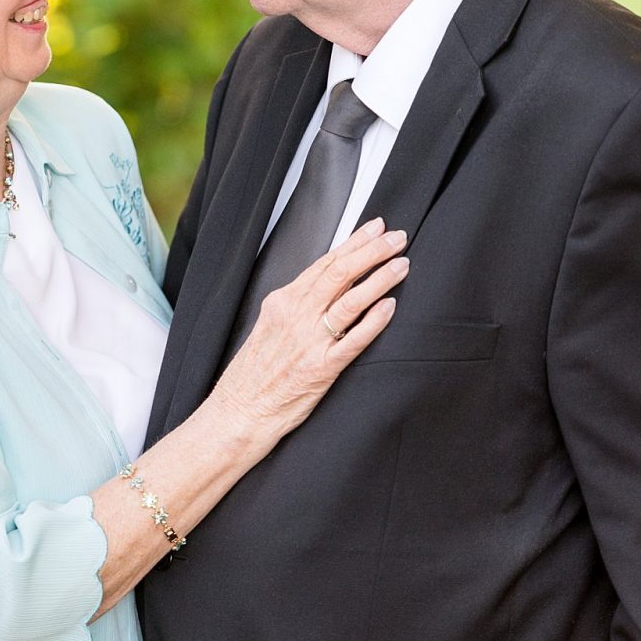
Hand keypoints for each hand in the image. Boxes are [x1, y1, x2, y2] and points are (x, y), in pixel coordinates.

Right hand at [217, 217, 407, 443]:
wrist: (239, 411)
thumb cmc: (255, 373)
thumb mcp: (269, 326)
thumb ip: (296, 305)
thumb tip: (327, 285)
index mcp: (282, 302)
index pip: (324, 264)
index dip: (353, 243)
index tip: (375, 229)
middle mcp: (295, 316)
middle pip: (339, 273)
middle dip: (372, 251)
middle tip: (397, 237)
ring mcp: (309, 341)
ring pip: (349, 300)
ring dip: (379, 279)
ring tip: (401, 264)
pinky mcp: (321, 368)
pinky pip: (353, 340)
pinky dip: (373, 321)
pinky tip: (390, 306)